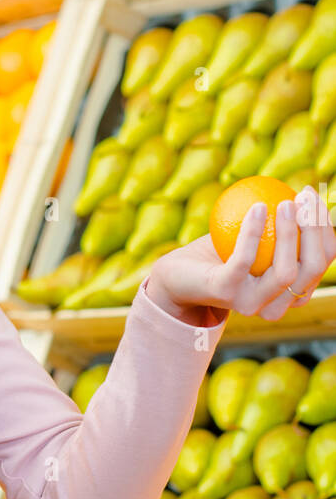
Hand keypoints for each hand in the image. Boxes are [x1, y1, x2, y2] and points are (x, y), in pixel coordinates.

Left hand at [145, 185, 335, 325]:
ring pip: (287, 271)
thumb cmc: (221, 253)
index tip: (314, 198)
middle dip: (315, 230)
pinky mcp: (226, 293)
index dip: (325, 228)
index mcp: (290, 293)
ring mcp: (251, 303)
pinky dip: (253, 232)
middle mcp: (276, 304)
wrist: (177, 274)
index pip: (322, 261)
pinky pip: (245, 259)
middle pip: (312, 268)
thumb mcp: (256, 239)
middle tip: (303, 196)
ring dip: (290, 232)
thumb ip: (280, 224)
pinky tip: (257, 208)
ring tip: (283, 201)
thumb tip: (309, 194)